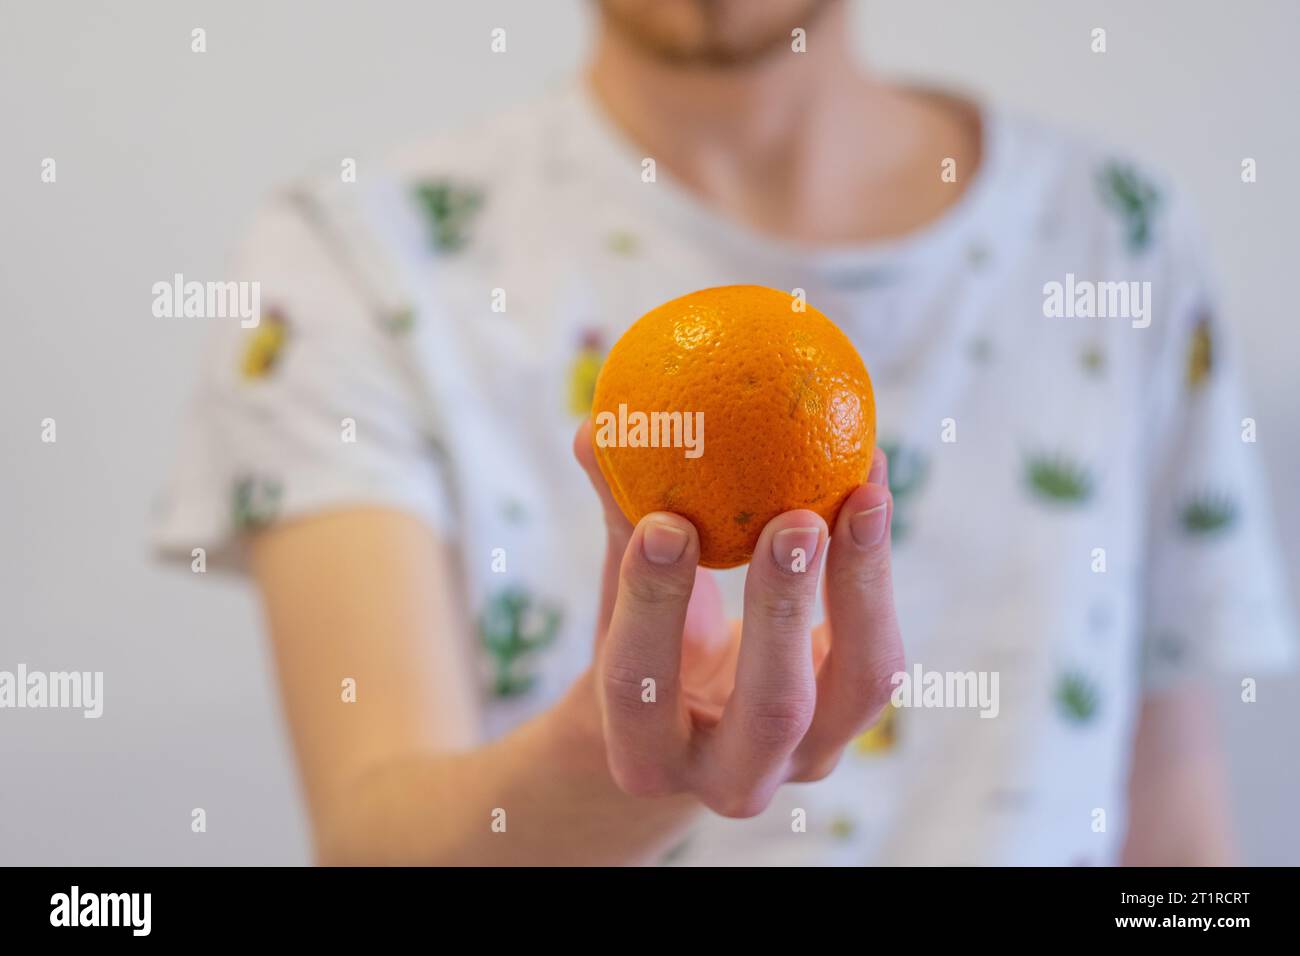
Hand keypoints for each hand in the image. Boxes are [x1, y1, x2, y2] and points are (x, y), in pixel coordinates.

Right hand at [573, 422, 903, 817]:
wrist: (692, 730)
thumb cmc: (644, 652)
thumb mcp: (616, 602)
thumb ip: (615, 524)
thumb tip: (596, 432)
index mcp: (645, 755)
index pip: (640, 685)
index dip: (652, 605)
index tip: (665, 521)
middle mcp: (734, 778)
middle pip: (770, 710)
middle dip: (784, 614)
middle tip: (794, 518)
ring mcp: (809, 757)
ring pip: (857, 687)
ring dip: (861, 588)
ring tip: (862, 494)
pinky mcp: (857, 722)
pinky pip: (882, 648)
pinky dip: (879, 568)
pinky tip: (871, 486)